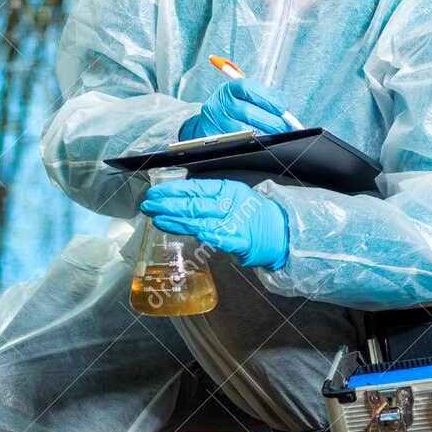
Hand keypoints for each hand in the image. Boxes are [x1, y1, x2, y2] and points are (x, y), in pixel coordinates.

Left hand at [141, 178, 288, 270]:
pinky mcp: (242, 242)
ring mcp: (236, 223)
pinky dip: (207, 236)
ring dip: (176, 221)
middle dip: (167, 205)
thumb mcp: (233, 198)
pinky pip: (221, 238)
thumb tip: (179, 200)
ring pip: (201, 220)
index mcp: (228, 190)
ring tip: (156, 219)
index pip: (195, 189)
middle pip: (194, 204)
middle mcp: (231, 205)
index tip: (155, 193)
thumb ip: (209, 199)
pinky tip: (193, 234)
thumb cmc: (254, 216)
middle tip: (148, 205)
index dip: (173, 191)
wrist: (283, 231)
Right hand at [180, 78, 293, 140]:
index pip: (247, 88)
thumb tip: (282, 105)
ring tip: (273, 134)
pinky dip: (253, 143)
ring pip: (243, 130)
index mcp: (228, 89)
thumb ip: (264, 97)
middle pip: (247, 112)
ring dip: (263, 133)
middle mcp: (218, 104)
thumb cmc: (234, 108)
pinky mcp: (213, 139)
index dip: (268, 98)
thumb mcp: (245, 96)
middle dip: (270, 120)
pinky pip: (237, 143)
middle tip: (282, 126)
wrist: (210, 122)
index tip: (281, 107)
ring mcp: (214, 123)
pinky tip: (261, 142)